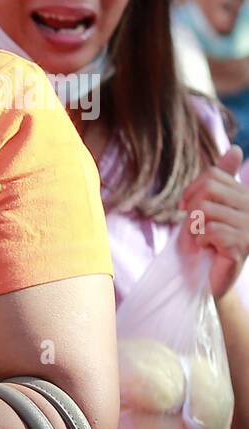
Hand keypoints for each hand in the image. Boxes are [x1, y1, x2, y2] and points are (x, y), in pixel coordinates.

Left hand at [182, 146, 248, 299]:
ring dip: (193, 229)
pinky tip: (208, 250)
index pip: (213, 175)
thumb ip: (220, 181)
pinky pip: (209, 231)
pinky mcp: (243, 245)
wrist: (211, 279)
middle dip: (191, 210)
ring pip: (206, 211)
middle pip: (208, 190)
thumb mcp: (210, 208)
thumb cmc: (207, 242)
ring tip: (201, 241)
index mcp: (245, 196)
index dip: (192, 190)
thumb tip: (237, 149)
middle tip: (193, 228)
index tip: (186, 207)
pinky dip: (200, 241)